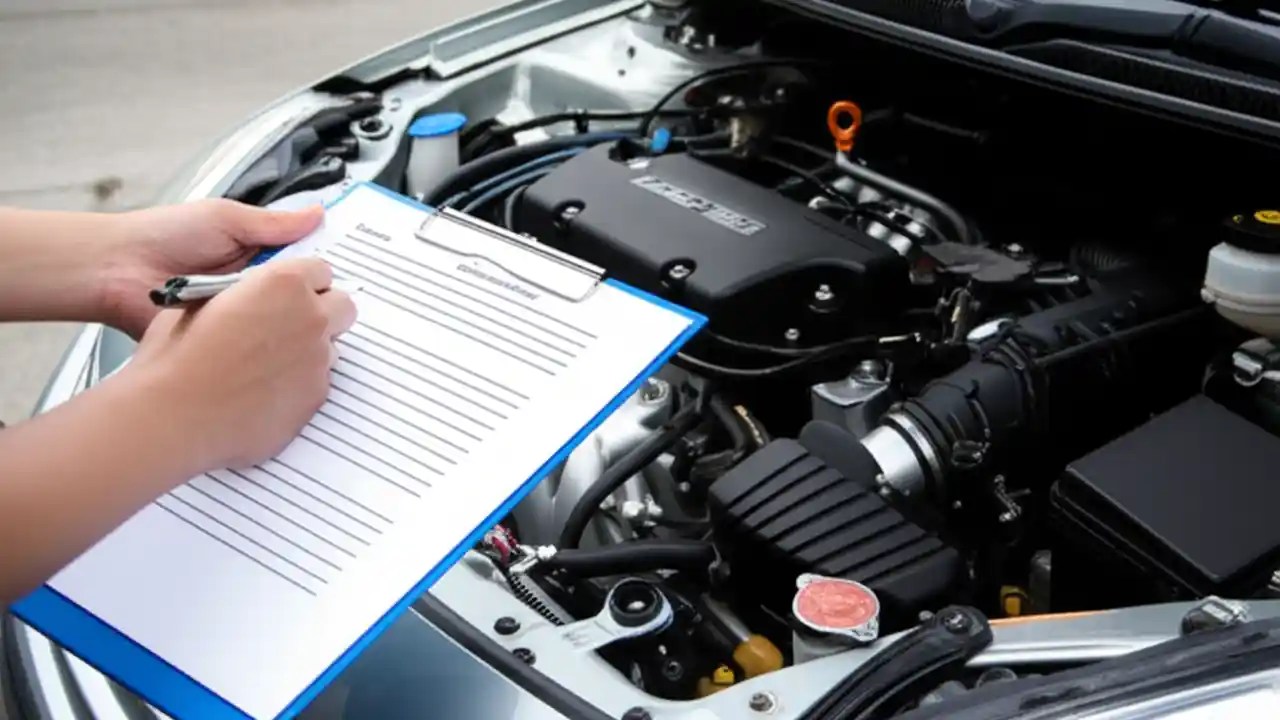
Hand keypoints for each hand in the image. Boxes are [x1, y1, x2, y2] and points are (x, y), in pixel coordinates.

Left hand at [102, 199, 323, 338]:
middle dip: (314, 298)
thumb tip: (317, 213)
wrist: (116, 272)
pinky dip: (266, 343)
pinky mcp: (225, 340)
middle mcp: (252, 286)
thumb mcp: (225, 218)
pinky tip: (286, 343)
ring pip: (280, 322)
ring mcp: (240, 315)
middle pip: (297, 295)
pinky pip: (253, 343)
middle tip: (344, 305)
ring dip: (292, 322)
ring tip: (321, 326)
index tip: (355, 269)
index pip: (302, 262)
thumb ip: (272, 223)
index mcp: (256, 254)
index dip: (324, 267)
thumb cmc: (163, 236)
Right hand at [123, 257, 356, 472]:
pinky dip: (298, 387)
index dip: (302, 282)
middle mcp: (311, 318)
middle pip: (342, 307)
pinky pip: (316, 385)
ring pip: (330, 349)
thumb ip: (243, 293)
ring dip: (309, 352)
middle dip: (321, 312)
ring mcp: (318, 361)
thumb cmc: (176, 355)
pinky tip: (262, 395)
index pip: (320, 270)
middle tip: (288, 327)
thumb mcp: (200, 300)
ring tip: (266, 367)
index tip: (288, 293)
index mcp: (284, 283)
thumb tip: (252, 298)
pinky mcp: (316, 398)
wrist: (173, 415)